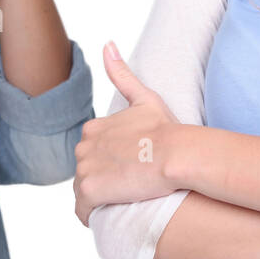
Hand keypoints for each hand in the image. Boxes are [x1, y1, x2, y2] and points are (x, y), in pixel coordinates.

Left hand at [73, 42, 181, 226]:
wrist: (176, 155)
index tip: (129, 169)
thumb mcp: (144, 98)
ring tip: (123, 201)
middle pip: (87, 172)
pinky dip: (93, 215)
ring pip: (83, 192)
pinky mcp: (89, 190)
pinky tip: (110, 214)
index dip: (111, 163)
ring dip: (99, 198)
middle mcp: (83, 146)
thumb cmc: (166, 129)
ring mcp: (84, 168)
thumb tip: (107, 44)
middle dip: (102, 180)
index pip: (93, 153)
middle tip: (129, 187)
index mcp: (93, 128)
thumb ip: (121, 73)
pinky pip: (83, 210)